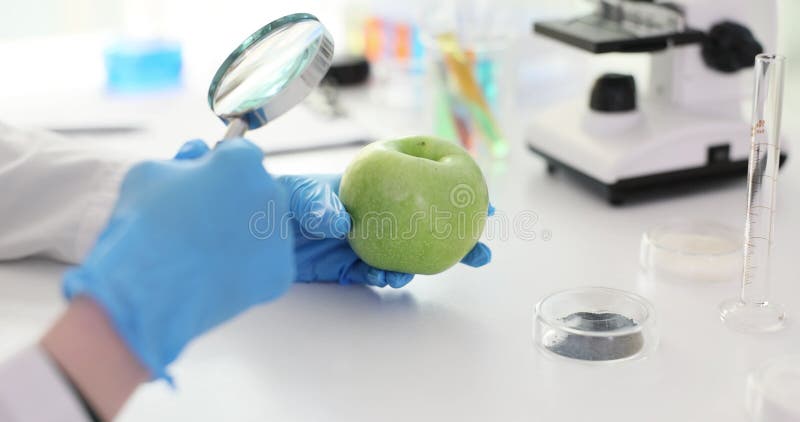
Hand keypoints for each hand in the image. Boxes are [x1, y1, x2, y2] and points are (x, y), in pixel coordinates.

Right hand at [63, 138, 294, 379]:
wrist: (147, 292)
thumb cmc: (143, 229)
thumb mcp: (150, 173)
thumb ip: (182, 160)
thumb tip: (196, 155)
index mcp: (242, 161)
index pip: (241, 155)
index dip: (221, 170)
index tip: (209, 184)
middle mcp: (270, 192)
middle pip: (258, 191)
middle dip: (235, 203)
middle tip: (202, 224)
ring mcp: (280, 234)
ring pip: (265, 229)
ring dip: (244, 235)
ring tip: (205, 252)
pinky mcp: (281, 272)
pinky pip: (266, 265)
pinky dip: (247, 270)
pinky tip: (218, 273)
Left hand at [175, 141, 491, 288]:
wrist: (248, 233)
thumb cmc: (273, 198)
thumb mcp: (297, 192)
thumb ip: (319, 202)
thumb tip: (341, 220)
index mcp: (372, 187)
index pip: (421, 185)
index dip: (453, 190)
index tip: (483, 200)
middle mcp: (374, 215)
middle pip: (424, 225)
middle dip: (454, 238)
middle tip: (479, 252)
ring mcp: (363, 242)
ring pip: (404, 255)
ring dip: (418, 265)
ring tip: (414, 272)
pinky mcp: (347, 267)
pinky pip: (376, 274)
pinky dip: (386, 278)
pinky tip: (389, 278)